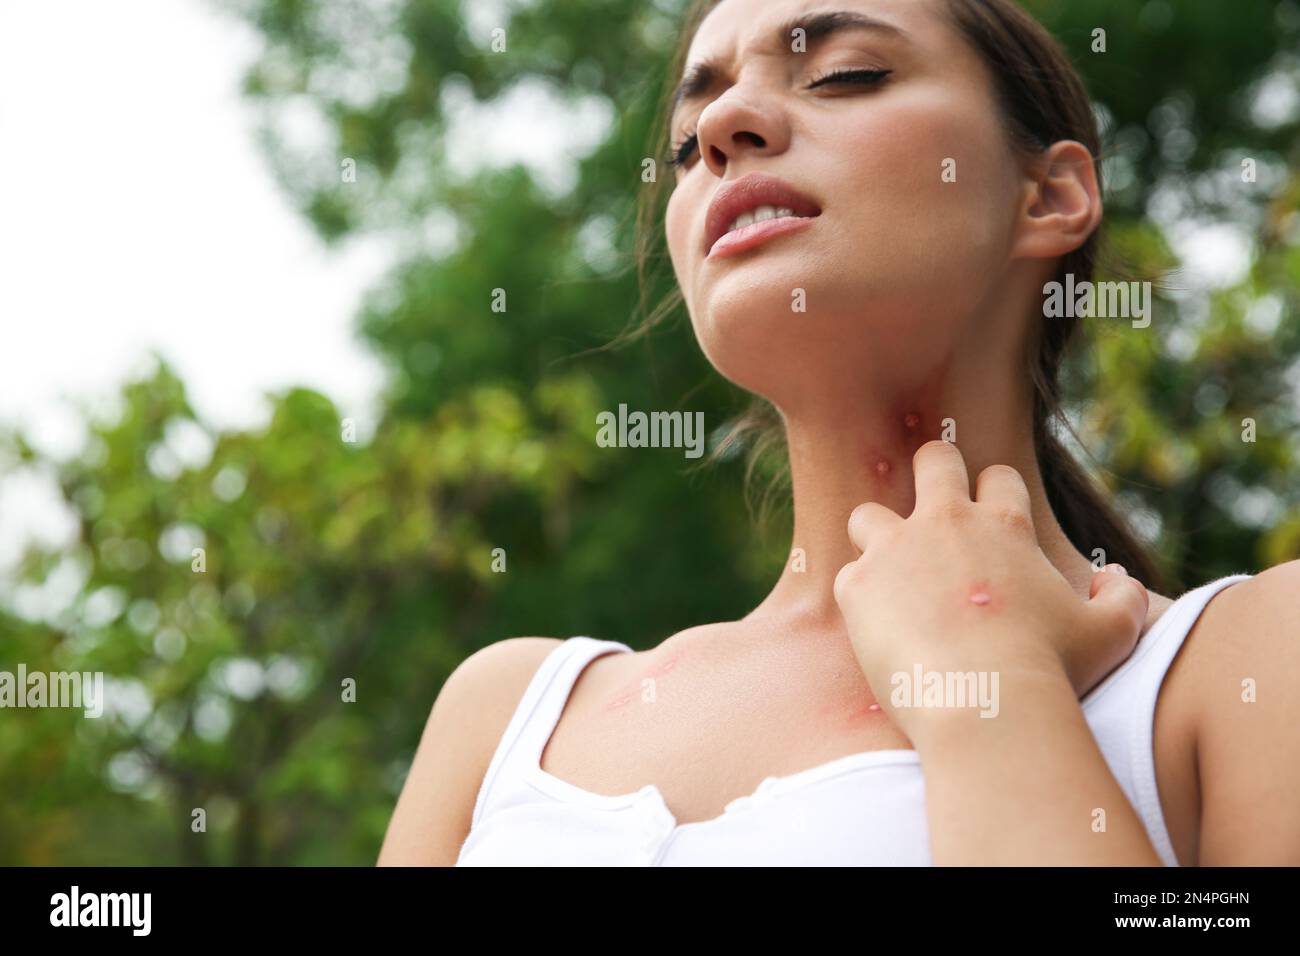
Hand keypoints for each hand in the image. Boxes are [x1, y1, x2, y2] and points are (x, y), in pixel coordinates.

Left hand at [832, 440, 1148, 740]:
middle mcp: (945, 522)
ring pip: (869, 515)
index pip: (997, 478)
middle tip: (931, 509)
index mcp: (1005, 525)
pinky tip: (876, 626)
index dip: (994, 493)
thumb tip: (1117, 577)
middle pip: (932, 461)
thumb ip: (1125, 599)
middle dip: (931, 473)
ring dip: (877, 537)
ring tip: (889, 573)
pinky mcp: (859, 586)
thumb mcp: (1111, 634)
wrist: (987, 703)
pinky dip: (860, 598)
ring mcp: (895, 549)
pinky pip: (848, 576)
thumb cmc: (1053, 671)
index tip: (990, 518)